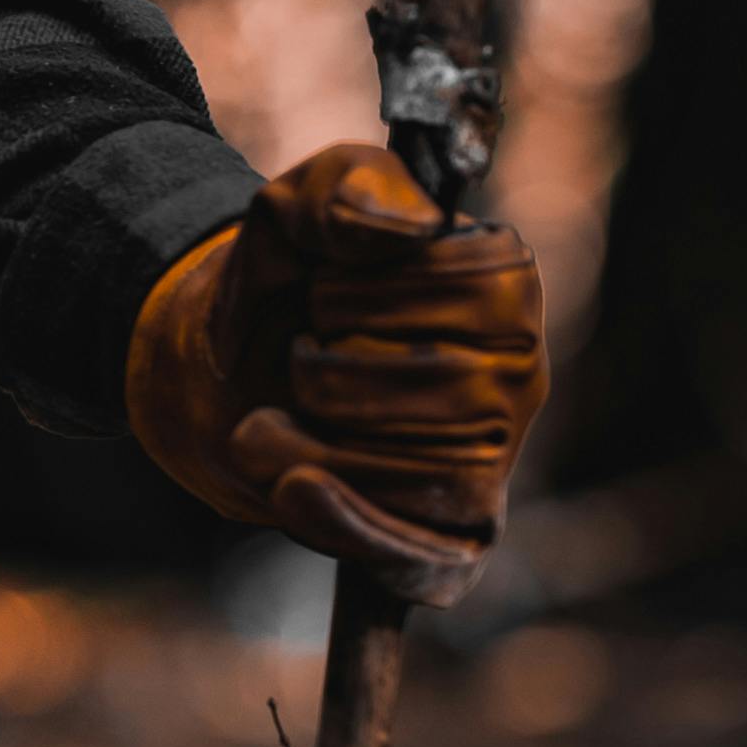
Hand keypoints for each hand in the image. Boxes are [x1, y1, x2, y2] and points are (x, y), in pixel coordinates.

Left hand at [126, 142, 545, 606]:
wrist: (227, 364)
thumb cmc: (286, 277)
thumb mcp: (292, 210)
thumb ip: (344, 190)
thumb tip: (415, 226)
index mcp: (506, 284)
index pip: (469, 295)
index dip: (367, 296)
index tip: (321, 289)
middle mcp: (520, 375)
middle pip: (446, 392)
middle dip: (334, 374)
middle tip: (294, 356)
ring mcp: (493, 461)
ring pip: (424, 473)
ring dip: (315, 446)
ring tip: (262, 422)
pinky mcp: (454, 538)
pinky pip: (427, 557)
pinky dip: (353, 527)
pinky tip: (293, 491)